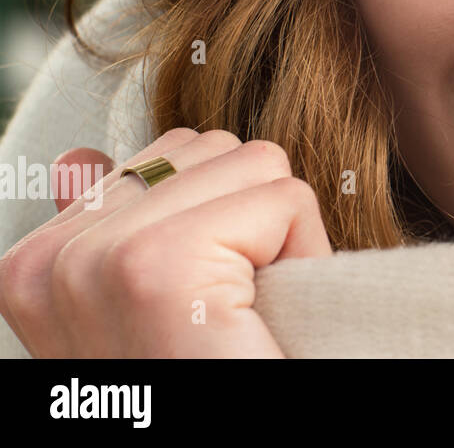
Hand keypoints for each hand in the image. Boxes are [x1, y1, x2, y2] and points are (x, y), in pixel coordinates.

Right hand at [0, 127, 330, 356]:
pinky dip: (302, 254)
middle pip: (211, 149)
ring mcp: (94, 262)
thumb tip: (78, 157)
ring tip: (239, 320)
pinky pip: (283, 199)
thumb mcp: (145, 309)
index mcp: (36, 264)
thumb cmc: (208, 372)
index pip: (171, 155)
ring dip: (276, 238)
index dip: (222, 223)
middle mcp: (48, 259)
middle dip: (248, 221)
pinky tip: (259, 324)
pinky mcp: (157, 267)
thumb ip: (114, 225)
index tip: (200, 308)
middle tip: (225, 316)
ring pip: (252, 162)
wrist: (239, 439)